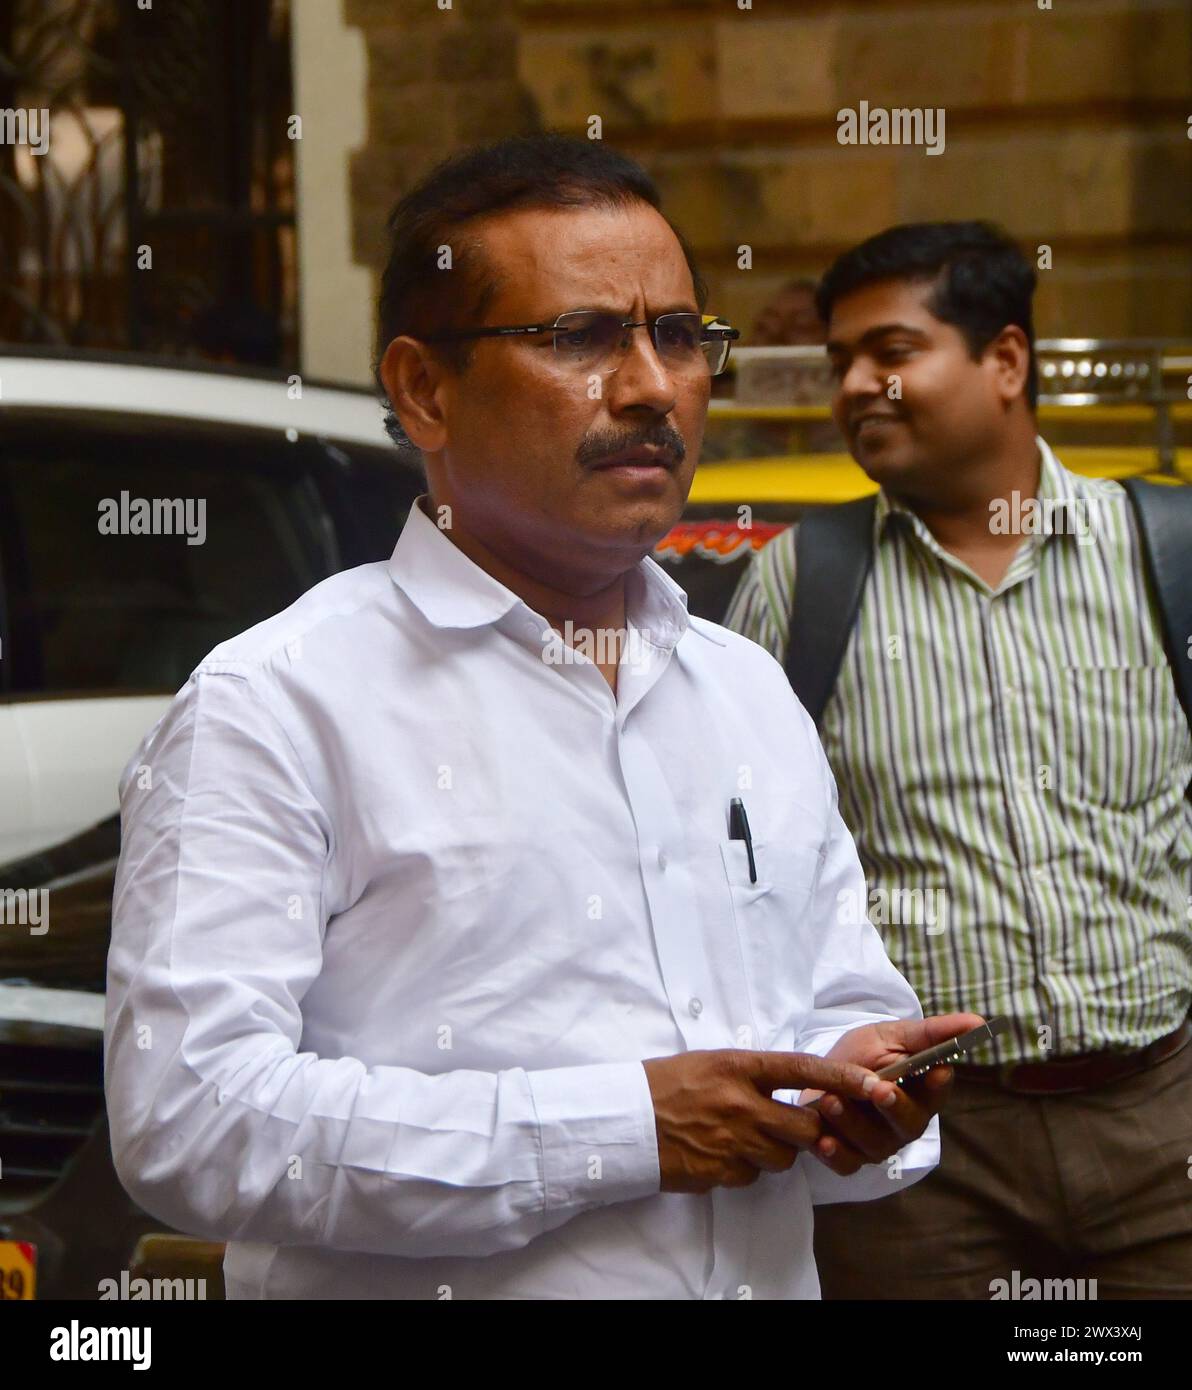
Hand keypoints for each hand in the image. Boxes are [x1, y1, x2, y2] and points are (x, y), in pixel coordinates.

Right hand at [641, 1048, 898, 1192]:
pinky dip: (745, 1168)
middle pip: (806, 1127)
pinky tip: (722, 1153)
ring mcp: (731, 1140)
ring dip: (775, 1152)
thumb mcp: (711, 1062)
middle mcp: (741, 1103)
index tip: (875, 1083)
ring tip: (746, 1137)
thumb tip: (789, 1086)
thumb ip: (752, 1074)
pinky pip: (752, 1176)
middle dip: (812, 1132)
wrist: (625, 1118)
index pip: (805, 1070)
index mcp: (739, 1067)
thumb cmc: (667, 1083)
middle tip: (801, 1126)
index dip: (844, 1078)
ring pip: (783, 1157)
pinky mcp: (719, 1171)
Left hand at [797, 1013, 985, 1176]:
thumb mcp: (892, 1036)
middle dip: (895, 1107)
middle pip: (909, 1123)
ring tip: (832, 1099)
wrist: (818, 1074)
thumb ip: (932, 1033)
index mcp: (920, 1093)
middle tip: (880, 1089)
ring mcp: (878, 1143)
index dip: (938, 1085)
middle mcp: (903, 1123)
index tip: (936, 1071)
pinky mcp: (850, 1156)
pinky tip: (822, 1141)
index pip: (937, 1093)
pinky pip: (846, 1163)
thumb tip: (977, 1021)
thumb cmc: (863, 1054)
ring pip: (874, 1142)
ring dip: (853, 1121)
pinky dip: (835, 1154)